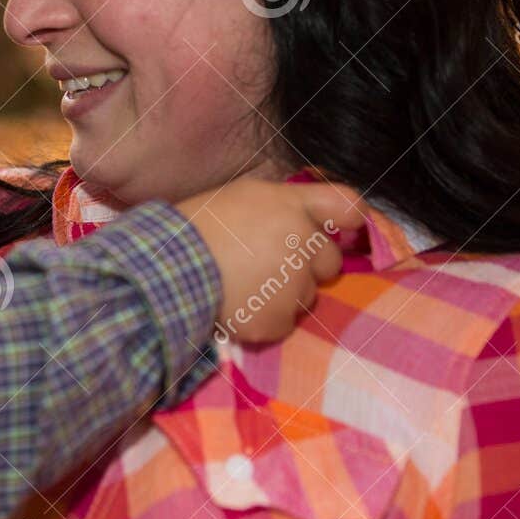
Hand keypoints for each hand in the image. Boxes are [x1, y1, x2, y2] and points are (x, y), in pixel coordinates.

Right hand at [174, 178, 363, 343]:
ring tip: (245, 286)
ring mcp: (293, 286)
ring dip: (286, 293)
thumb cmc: (199, 227)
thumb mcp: (243, 196)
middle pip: (330, 260)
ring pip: (307, 295)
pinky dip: (266, 318)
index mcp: (291, 206)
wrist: (167, 269)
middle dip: (308, 264)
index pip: (348, 205)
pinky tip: (240, 306)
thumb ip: (284, 205)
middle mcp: (301, 244)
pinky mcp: (278, 321)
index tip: (346, 227)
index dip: (352, 218)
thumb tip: (307, 219)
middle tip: (268, 263)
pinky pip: (285, 322)